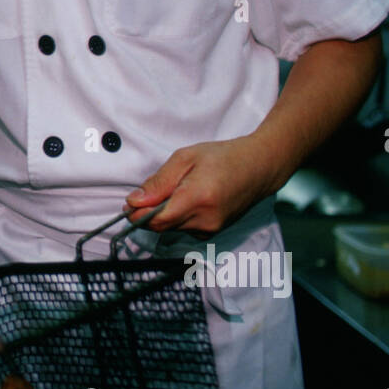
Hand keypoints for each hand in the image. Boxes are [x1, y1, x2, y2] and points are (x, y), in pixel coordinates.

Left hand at [124, 136, 280, 235]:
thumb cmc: (225, 157)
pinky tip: (187, 199)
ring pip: (172, 228)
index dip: (137, 215)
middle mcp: (205, 219)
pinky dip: (178, 217)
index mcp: (197, 198)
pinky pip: (185, 229)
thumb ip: (159, 182)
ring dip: (164, 215)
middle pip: (162, 226)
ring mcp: (211, 229)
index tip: (129, 205)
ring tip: (174, 191)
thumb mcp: (185, 158)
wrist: (259, 167)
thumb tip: (135, 201)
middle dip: (147, 214)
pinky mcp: (214, 232)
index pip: (156, 219)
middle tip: (144, 195)